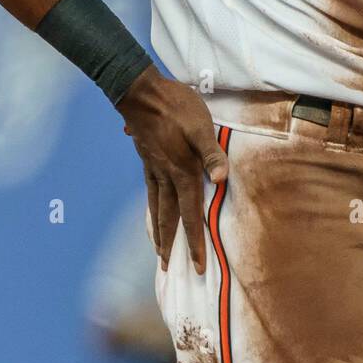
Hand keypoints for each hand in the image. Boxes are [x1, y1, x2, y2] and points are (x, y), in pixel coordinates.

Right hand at [116, 65, 227, 274]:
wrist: (140, 93)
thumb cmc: (176, 106)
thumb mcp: (201, 126)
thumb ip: (211, 153)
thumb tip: (222, 179)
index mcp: (183, 172)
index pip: (191, 215)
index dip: (195, 242)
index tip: (199, 266)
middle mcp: (167, 177)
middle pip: (170, 218)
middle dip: (172, 246)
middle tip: (169, 270)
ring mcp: (154, 169)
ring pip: (156, 208)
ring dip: (158, 231)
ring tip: (158, 250)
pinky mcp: (147, 160)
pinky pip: (150, 192)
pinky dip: (151, 208)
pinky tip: (152, 210)